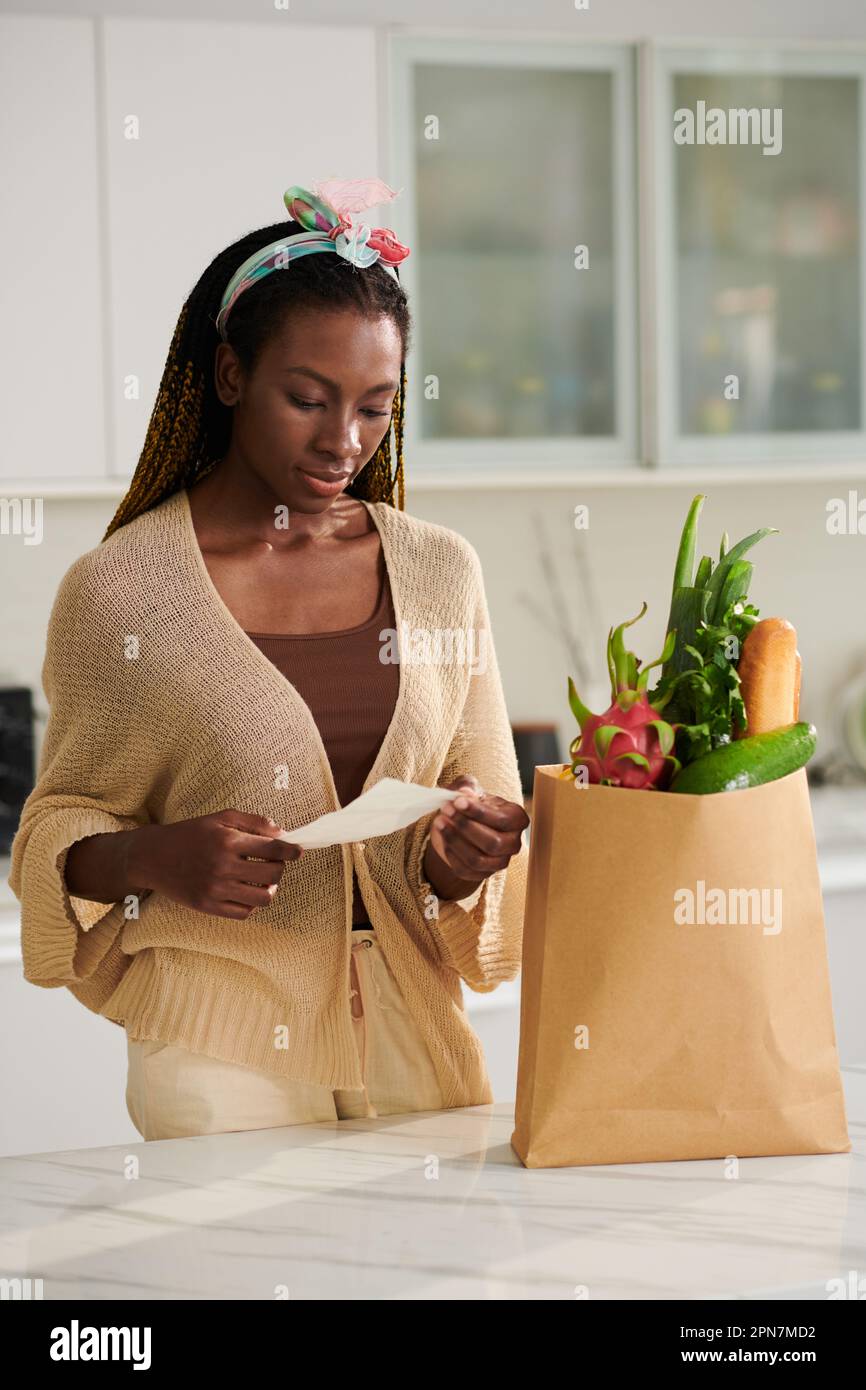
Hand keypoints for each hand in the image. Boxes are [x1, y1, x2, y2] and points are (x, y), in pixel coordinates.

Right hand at [127, 809, 303, 919]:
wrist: (153, 857)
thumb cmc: (190, 834)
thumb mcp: (220, 818)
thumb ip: (253, 822)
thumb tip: (282, 833)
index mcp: (227, 840)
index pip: (272, 849)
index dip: (291, 851)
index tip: (298, 851)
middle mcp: (223, 866)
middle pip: (272, 875)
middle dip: (279, 868)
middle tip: (273, 863)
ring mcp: (215, 889)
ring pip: (263, 899)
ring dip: (269, 889)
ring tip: (262, 881)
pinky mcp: (207, 906)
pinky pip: (244, 913)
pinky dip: (252, 904)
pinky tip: (246, 892)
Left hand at [425, 774, 528, 896]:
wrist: (462, 825)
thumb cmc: (470, 804)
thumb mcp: (468, 789)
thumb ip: (467, 786)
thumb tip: (466, 793)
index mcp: (517, 819)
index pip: (502, 820)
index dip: (478, 812)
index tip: (457, 802)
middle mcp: (513, 843)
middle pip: (492, 843)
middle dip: (465, 826)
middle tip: (445, 811)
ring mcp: (499, 862)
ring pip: (477, 859)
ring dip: (454, 840)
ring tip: (440, 822)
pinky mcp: (482, 874)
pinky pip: (465, 869)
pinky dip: (450, 853)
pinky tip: (442, 838)